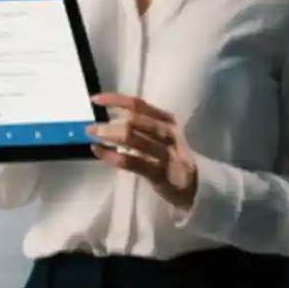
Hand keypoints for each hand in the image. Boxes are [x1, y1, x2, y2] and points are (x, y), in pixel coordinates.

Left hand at [86, 93, 197, 210]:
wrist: (197, 187)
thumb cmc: (173, 158)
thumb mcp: (163, 138)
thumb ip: (143, 128)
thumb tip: (108, 122)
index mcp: (168, 120)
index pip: (139, 104)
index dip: (116, 100)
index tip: (95, 100)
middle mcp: (169, 133)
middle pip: (137, 121)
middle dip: (111, 123)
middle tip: (90, 127)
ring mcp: (166, 154)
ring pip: (135, 140)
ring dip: (110, 136)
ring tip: (93, 136)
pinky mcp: (162, 174)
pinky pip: (133, 162)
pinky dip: (113, 156)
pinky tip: (99, 152)